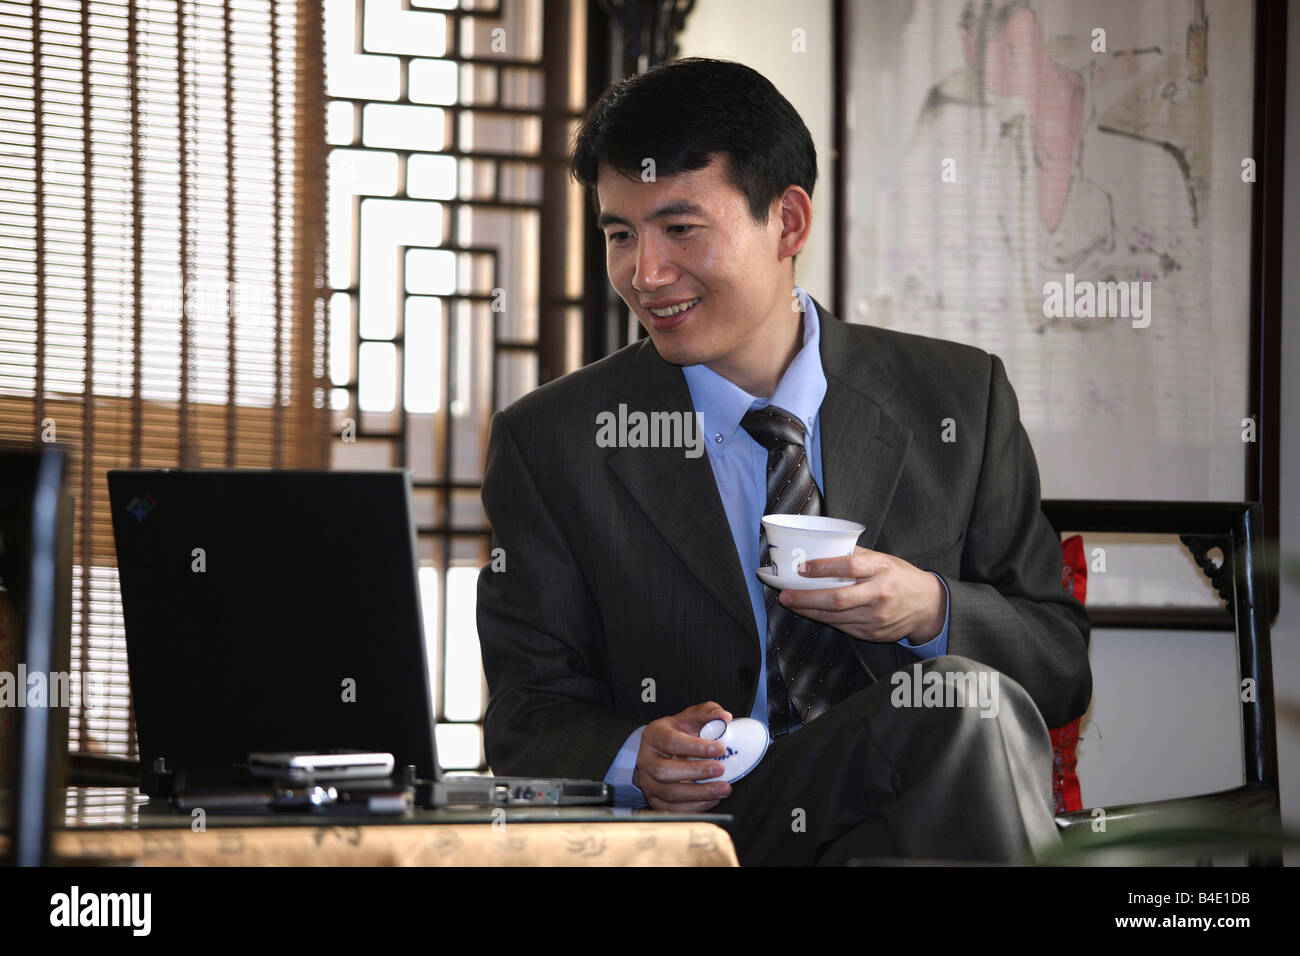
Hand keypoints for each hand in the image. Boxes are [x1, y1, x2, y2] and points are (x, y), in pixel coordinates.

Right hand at [634, 701, 733, 811]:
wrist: (662, 750)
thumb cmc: (678, 733)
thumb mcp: (690, 717)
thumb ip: (708, 712)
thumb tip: (724, 717)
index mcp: (653, 736)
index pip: (671, 742)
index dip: (696, 747)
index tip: (719, 748)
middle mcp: (646, 760)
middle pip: (665, 771)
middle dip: (696, 772)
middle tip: (720, 769)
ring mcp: (648, 782)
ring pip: (669, 793)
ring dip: (699, 793)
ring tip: (723, 788)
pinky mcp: (655, 800)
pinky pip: (673, 809)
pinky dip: (695, 807)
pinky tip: (712, 799)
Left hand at [776, 547, 946, 643]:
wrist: (928, 606)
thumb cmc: (900, 577)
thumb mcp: (883, 559)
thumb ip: (855, 556)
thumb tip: (822, 548)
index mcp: (881, 570)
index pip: (849, 567)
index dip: (823, 568)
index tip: (801, 567)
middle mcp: (879, 595)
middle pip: (837, 599)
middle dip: (806, 598)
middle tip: (785, 594)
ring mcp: (875, 617)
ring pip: (835, 617)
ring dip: (809, 610)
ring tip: (791, 603)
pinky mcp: (872, 633)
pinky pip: (841, 627)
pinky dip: (823, 619)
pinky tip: (811, 612)